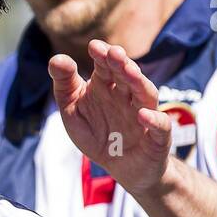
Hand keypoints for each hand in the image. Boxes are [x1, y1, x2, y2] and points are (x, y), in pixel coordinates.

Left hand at [49, 39, 172, 193]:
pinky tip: (143, 115)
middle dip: (121, 64)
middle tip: (113, 53)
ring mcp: (145, 115)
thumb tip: (57, 59)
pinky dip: (154, 120)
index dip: (102, 56)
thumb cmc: (98, 135)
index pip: (106, 67)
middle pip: (127, 76)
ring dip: (138, 81)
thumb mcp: (73, 111)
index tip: (94, 46)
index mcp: (107, 87)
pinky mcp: (157, 138)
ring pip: (145, 94)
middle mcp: (128, 97)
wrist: (122, 169)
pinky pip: (160, 126)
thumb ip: (65, 85)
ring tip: (129, 71)